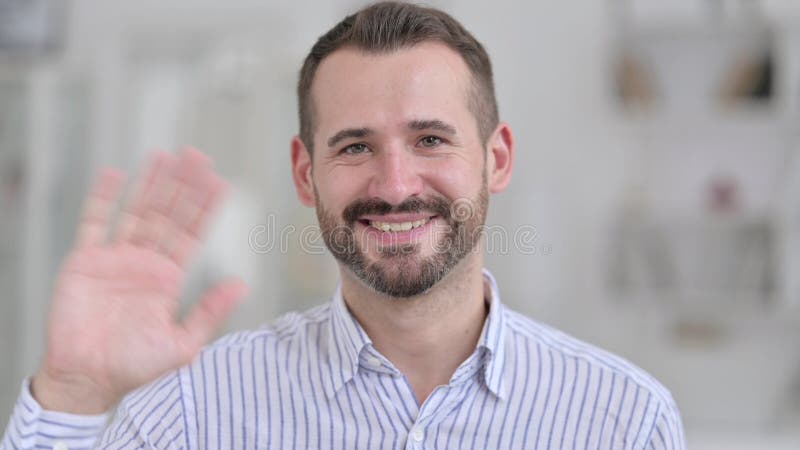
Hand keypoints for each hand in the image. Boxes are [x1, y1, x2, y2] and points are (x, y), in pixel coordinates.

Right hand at [31, 149, 246, 413]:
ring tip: (164, 156)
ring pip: (136, 211)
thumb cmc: (135, 366)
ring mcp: (115, 258)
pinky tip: (114, 174)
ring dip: (150, 184)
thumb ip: (209, 312)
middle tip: (196, 156)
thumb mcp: (183, 344)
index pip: (192, 233)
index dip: (205, 208)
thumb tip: (242, 284)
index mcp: (169, 277)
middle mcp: (145, 261)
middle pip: (167, 214)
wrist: (89, 379)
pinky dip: (102, 199)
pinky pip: (95, 223)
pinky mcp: (85, 261)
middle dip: (182, 186)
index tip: (219, 182)